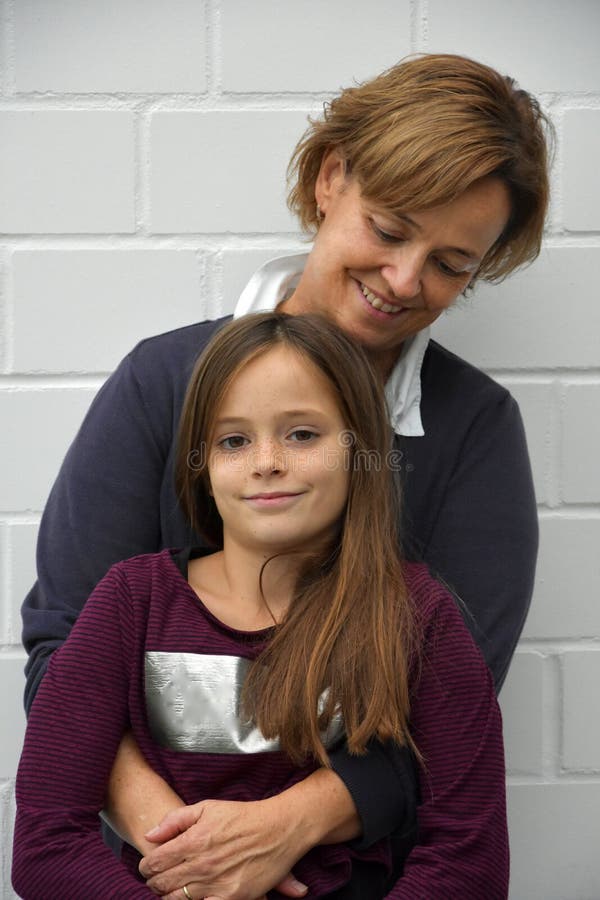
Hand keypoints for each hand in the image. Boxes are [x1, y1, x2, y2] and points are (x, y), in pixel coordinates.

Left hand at [139, 798, 308, 899]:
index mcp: (194, 840)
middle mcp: (202, 863)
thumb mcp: (207, 807)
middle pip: (162, 884)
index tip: (149, 867)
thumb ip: (175, 820)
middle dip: (154, 883)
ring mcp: (216, 882)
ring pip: (177, 899)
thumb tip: (150, 835)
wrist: (279, 828)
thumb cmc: (243, 816)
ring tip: (172, 890)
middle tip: (157, 880)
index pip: (155, 862)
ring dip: (169, 896)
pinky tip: (194, 896)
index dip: (147, 866)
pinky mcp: (231, 897)